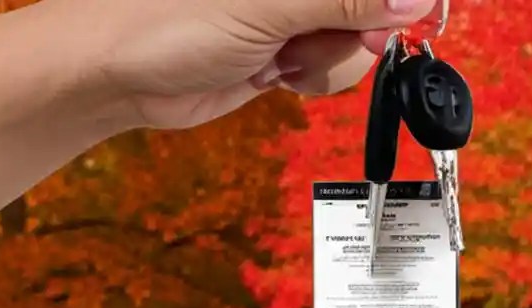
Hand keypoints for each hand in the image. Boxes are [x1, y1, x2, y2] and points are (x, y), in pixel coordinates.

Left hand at [56, 0, 438, 128]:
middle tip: (338, 37)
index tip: (417, 11)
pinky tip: (278, 74)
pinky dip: (315, 77)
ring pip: (356, 35)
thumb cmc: (163, 20)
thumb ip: (343, 0)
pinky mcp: (284, 48)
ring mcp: (291, 11)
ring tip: (286, 59)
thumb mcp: (267, 6)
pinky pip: (331, 64)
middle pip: (372, 2)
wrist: (114, 75)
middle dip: (363, 26)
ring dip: (332, 58)